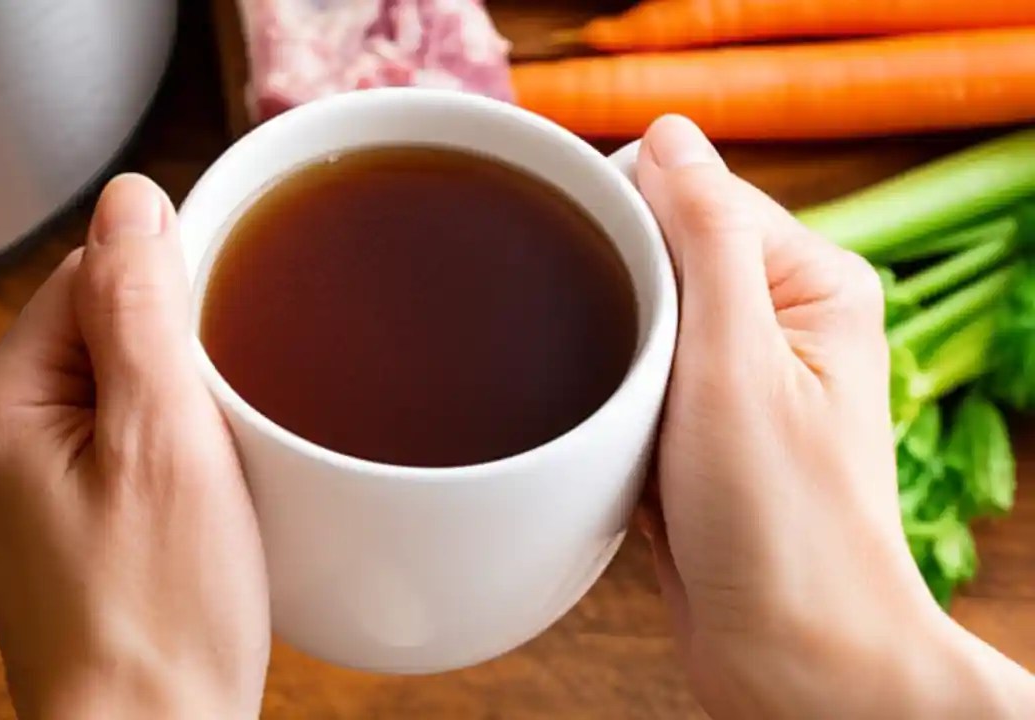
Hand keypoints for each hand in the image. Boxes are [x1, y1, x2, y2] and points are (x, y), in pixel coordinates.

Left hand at [0, 175, 269, 718]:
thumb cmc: (158, 617)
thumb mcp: (163, 440)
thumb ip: (139, 310)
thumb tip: (130, 198)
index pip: (86, 278)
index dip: (171, 292)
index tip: (226, 337)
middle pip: (102, 330)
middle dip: (179, 354)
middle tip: (229, 419)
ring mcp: (29, 488)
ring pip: (120, 387)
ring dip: (182, 402)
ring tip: (225, 461)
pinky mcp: (69, 523)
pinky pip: (124, 444)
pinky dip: (174, 448)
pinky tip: (209, 489)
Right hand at [637, 116, 1033, 718]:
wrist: (786, 655)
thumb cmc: (781, 525)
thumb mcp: (739, 365)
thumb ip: (707, 239)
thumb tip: (668, 133)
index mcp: (811, 283)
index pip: (698, 196)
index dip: (630, 221)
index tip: (586, 272)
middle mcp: (780, 321)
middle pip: (662, 256)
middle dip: (615, 295)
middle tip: (611, 366)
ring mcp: (737, 377)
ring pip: (636, 319)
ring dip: (607, 354)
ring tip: (617, 415)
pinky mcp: (698, 428)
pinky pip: (631, 379)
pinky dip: (607, 400)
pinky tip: (610, 441)